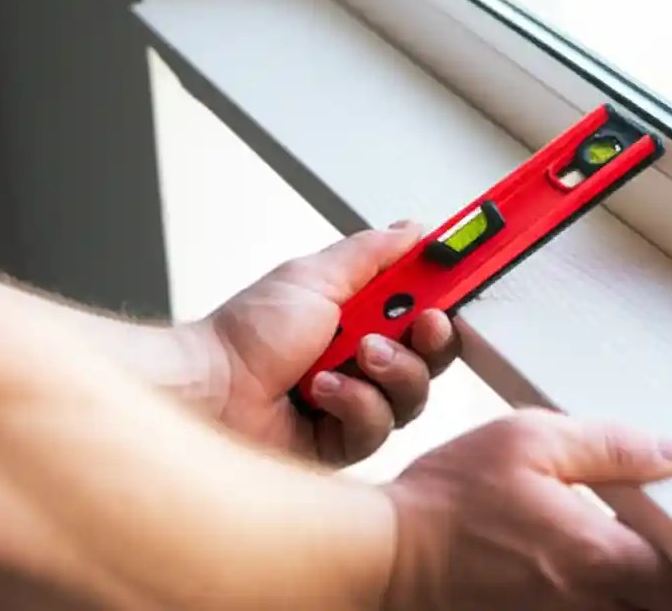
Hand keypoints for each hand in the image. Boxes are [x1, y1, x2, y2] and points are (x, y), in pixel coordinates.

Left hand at [202, 222, 460, 464]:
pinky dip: (354, 404)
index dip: (448, 298)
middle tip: (419, 323)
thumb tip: (412, 229)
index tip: (461, 285)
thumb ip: (370, 253)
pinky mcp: (345, 443)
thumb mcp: (314, 277)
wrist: (210, 388)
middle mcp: (365, 359)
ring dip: (388, 370)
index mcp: (361, 315)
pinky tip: (321, 393)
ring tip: (353, 356)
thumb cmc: (247, 334)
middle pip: (432, 355)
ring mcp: (357, 402)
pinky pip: (380, 427)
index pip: (425, 306)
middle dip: (431, 338)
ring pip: (413, 394)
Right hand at [383, 408, 671, 610]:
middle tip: (665, 543)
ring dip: (645, 597)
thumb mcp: (529, 440)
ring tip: (626, 560)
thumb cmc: (450, 498)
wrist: (386, 555)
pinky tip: (587, 579)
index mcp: (595, 557)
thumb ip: (609, 446)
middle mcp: (586, 609)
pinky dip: (606, 607)